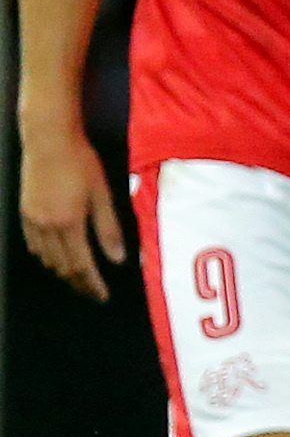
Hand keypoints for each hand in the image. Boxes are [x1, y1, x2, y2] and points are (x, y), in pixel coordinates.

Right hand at [19, 121, 124, 299]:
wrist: (49, 140)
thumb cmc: (81, 164)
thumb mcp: (102, 194)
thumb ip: (109, 229)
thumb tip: (117, 260)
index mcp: (69, 223)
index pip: (82, 265)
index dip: (93, 284)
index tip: (103, 296)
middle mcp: (47, 226)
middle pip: (62, 267)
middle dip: (79, 283)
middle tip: (92, 292)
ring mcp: (32, 220)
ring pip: (46, 259)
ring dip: (63, 272)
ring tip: (79, 278)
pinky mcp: (24, 212)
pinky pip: (34, 246)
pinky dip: (47, 257)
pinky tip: (56, 257)